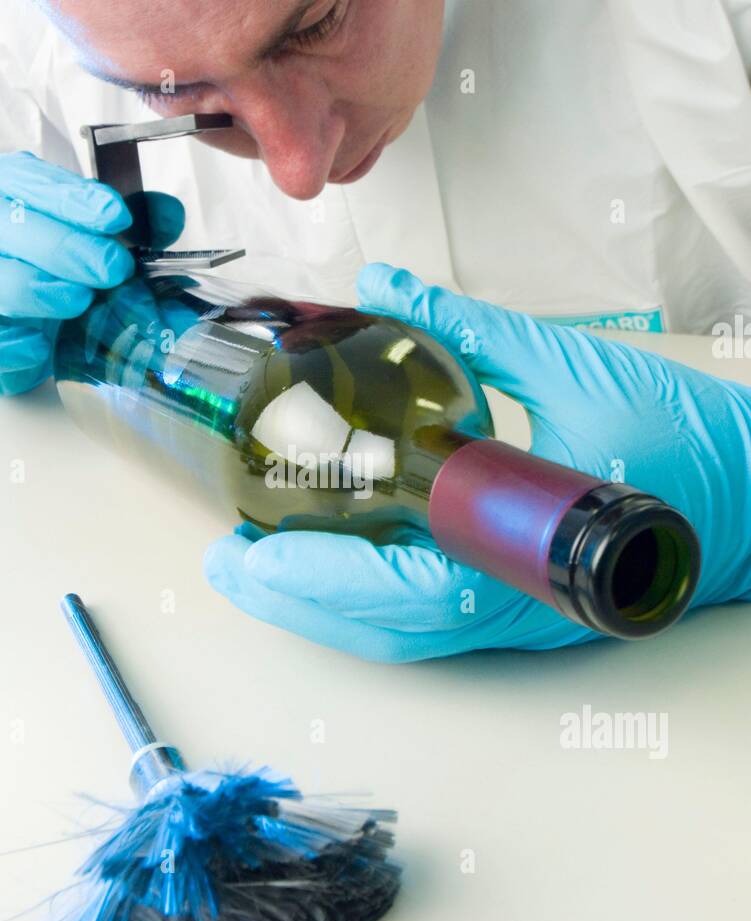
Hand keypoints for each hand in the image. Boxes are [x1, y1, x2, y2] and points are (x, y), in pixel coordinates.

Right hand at [0, 151, 183, 395]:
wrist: (6, 332)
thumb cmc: (47, 273)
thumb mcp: (88, 242)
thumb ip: (124, 227)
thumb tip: (168, 215)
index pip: (18, 177)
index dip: (67, 195)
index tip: (116, 217)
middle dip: (61, 244)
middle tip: (113, 267)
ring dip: (28, 287)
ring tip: (79, 302)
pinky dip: (0, 343)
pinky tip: (38, 348)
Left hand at [204, 264, 750, 661]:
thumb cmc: (692, 441)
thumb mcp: (573, 369)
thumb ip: (468, 331)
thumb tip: (381, 288)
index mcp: (532, 560)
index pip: (406, 593)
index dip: (319, 582)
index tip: (249, 558)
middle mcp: (519, 603)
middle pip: (388, 629)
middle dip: (298, 602)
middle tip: (229, 566)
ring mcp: (521, 612)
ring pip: (407, 632)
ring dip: (326, 604)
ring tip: (264, 564)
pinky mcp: (523, 601)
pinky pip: (433, 616)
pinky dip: (372, 595)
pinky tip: (336, 560)